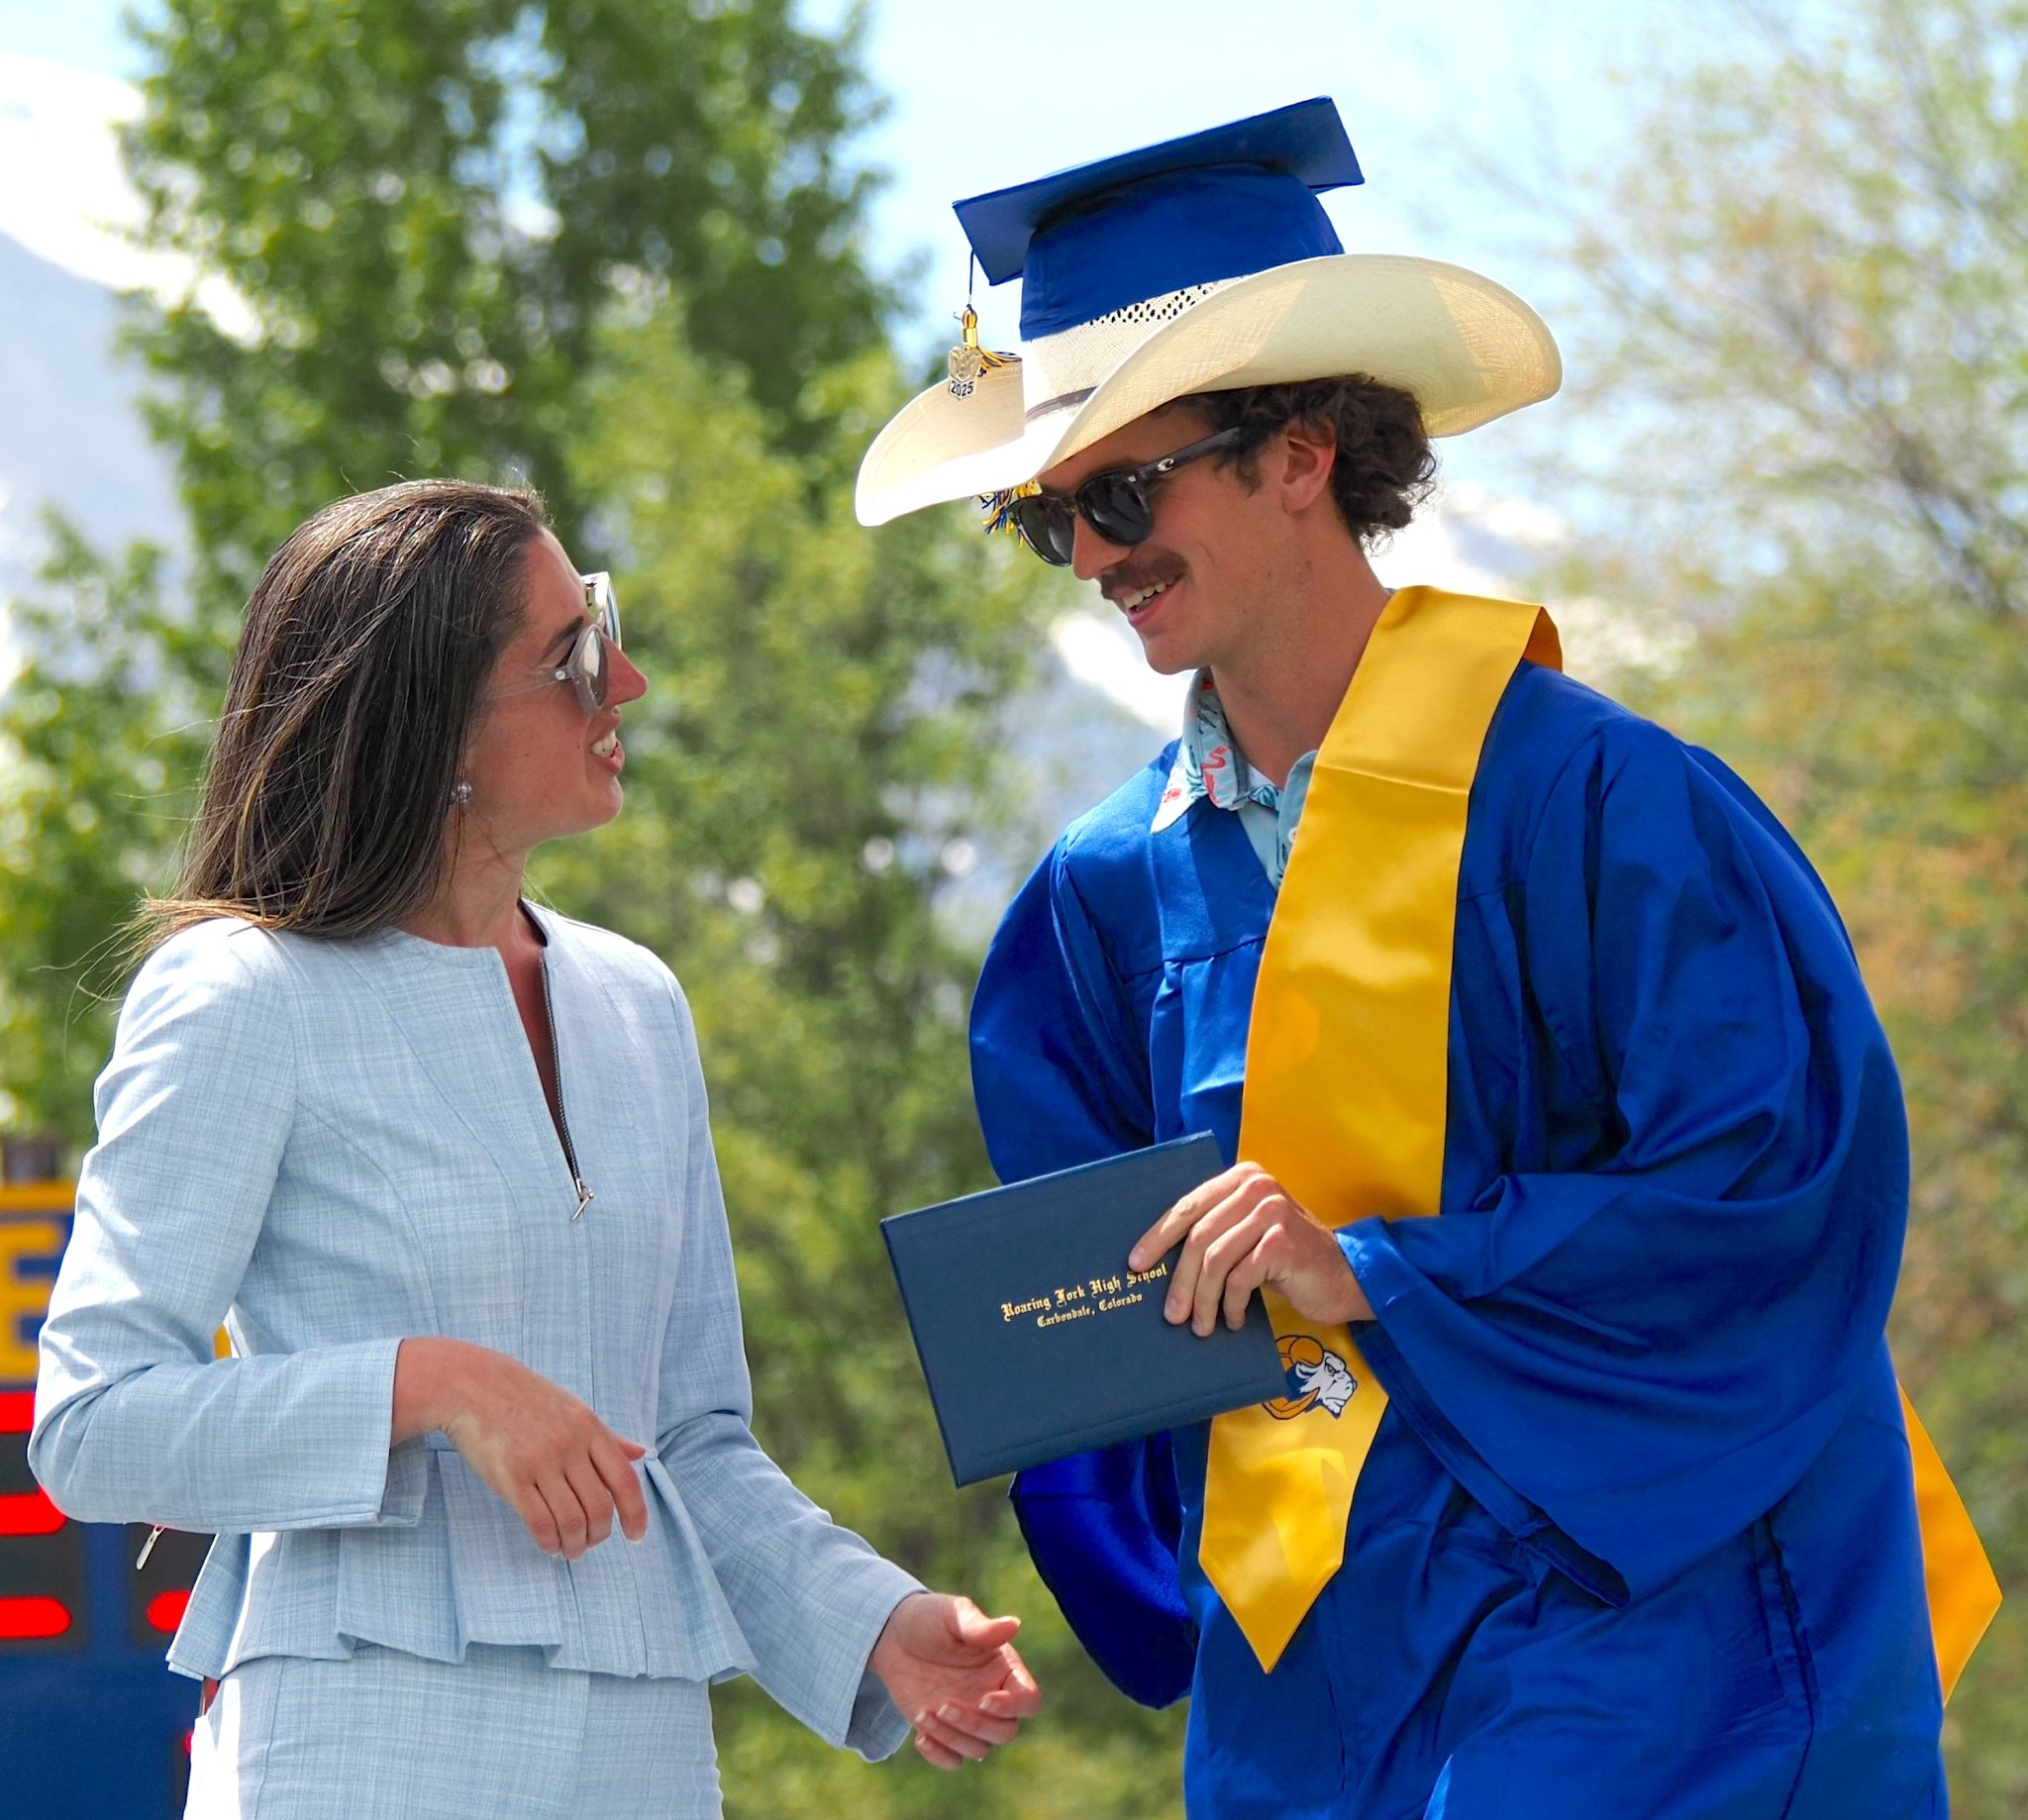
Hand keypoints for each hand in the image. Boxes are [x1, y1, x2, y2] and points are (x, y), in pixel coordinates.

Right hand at [393, 1337, 648, 1559]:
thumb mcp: (574, 1408)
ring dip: (574, 1544)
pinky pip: (539, 1522)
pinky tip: (549, 1545)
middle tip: (590, 1542)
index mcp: (590, 1428)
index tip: (636, 1535)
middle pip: (599, 1507)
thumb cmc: (526, 1398)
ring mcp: (540, 1462)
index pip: (625, 1480)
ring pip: (570, 1521)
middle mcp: (569, 1446)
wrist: (472, 1386)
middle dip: (599, 1535)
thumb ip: (607, 1436)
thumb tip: (641, 1452)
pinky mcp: (511, 1478)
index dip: (635, 1513)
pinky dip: (548, 1542)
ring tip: (570, 1549)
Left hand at [868, 1592, 1040, 1769]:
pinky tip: (920, 1735)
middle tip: (943, 1705)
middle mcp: (992, 1698)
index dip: (1013, 1707)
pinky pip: (953, 1761)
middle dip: (975, 1725)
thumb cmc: (930, 1619)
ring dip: (952, 1738)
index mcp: (1004, 1669)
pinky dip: (939, 1756)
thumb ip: (980, 1626)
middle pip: (1005, 1732)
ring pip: (979, 1750)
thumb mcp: (953, 1615)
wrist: (894, 1635)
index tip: (984, 1701)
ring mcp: (969, 1718)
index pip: (1028, 1700)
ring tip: (924, 1713)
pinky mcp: (945, 1733)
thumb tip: (1014, 1624)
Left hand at [1128, 1161, 1372, 1334]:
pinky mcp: (1283, 1242)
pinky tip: (1232, 1320)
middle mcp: (1257, 1186)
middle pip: (1198, 1236)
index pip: (1188, 1206)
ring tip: (1201, 1325)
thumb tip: (1156, 1260)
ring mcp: (1272, 1211)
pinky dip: (1230, 1305)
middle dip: (1180, 1280)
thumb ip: (1215, 1232)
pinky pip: (1240, 1278)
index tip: (1136, 1265)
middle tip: (1171, 1313)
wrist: (1345, 1277)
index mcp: (1242, 1177)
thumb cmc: (1287, 1260)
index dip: (1158, 1237)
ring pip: (1215, 1260)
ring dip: (1203, 1299)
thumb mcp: (1248, 1235)